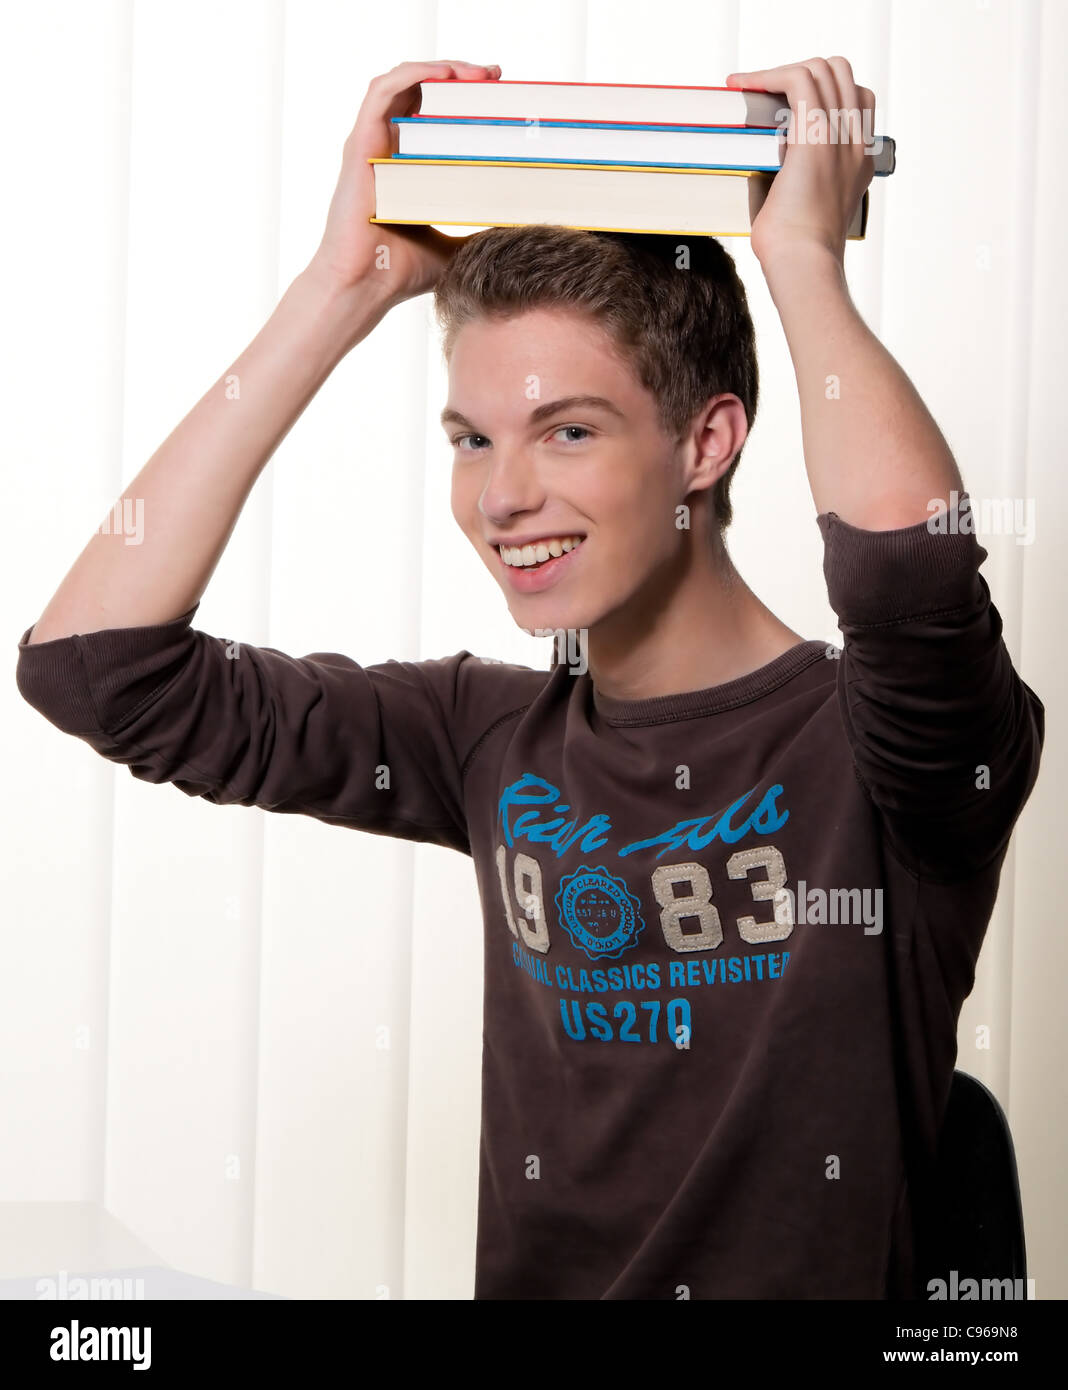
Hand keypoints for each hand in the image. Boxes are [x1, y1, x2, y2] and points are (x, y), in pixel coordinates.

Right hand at [308, 59, 501, 305]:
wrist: (366, 287)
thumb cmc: (401, 272)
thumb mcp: (456, 247)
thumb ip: (480, 233)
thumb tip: (519, 233)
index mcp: (405, 166)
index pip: (431, 114)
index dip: (461, 96)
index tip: (497, 92)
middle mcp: (385, 149)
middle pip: (419, 91)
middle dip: (457, 75)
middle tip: (494, 76)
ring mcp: (370, 145)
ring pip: (401, 83)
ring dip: (437, 68)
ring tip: (474, 71)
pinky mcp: (359, 146)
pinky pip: (381, 92)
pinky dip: (412, 74)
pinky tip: (442, 73)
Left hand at [725, 58, 876, 266]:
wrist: (804, 266)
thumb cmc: (797, 253)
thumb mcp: (804, 212)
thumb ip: (795, 185)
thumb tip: (764, 175)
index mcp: (859, 160)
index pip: (857, 100)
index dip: (824, 91)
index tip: (789, 105)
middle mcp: (855, 143)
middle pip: (842, 74)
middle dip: (803, 72)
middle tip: (766, 92)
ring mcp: (839, 138)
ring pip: (822, 69)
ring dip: (781, 71)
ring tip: (749, 85)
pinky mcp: (814, 139)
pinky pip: (797, 81)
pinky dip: (767, 75)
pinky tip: (742, 85)